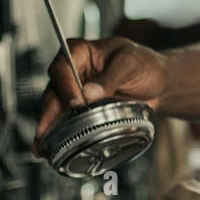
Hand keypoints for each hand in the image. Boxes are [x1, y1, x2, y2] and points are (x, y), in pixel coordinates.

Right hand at [35, 36, 165, 141]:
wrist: (157, 83)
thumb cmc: (144, 64)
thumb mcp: (130, 64)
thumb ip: (110, 77)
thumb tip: (90, 93)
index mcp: (80, 52)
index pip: (64, 66)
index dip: (67, 85)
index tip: (77, 102)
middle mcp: (72, 71)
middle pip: (54, 89)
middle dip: (49, 111)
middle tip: (48, 130)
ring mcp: (74, 91)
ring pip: (55, 108)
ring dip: (47, 127)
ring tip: (42, 144)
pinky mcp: (80, 109)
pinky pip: (65, 120)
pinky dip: (57, 133)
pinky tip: (49, 146)